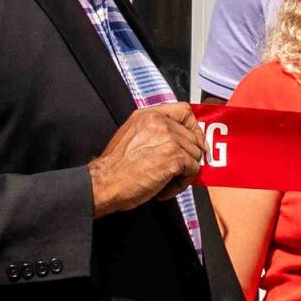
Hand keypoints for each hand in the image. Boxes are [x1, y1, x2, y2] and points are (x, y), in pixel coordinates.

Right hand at [89, 103, 210, 215]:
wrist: (105, 183)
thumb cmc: (115, 167)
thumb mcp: (132, 136)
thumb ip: (155, 132)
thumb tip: (178, 140)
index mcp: (148, 115)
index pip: (185, 111)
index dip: (193, 128)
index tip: (194, 142)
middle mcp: (159, 122)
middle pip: (193, 138)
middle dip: (187, 158)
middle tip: (173, 172)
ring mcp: (169, 138)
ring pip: (195, 155)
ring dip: (183, 173)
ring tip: (164, 182)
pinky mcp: (174, 157)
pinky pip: (193, 170)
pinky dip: (181, 184)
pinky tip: (164, 189)